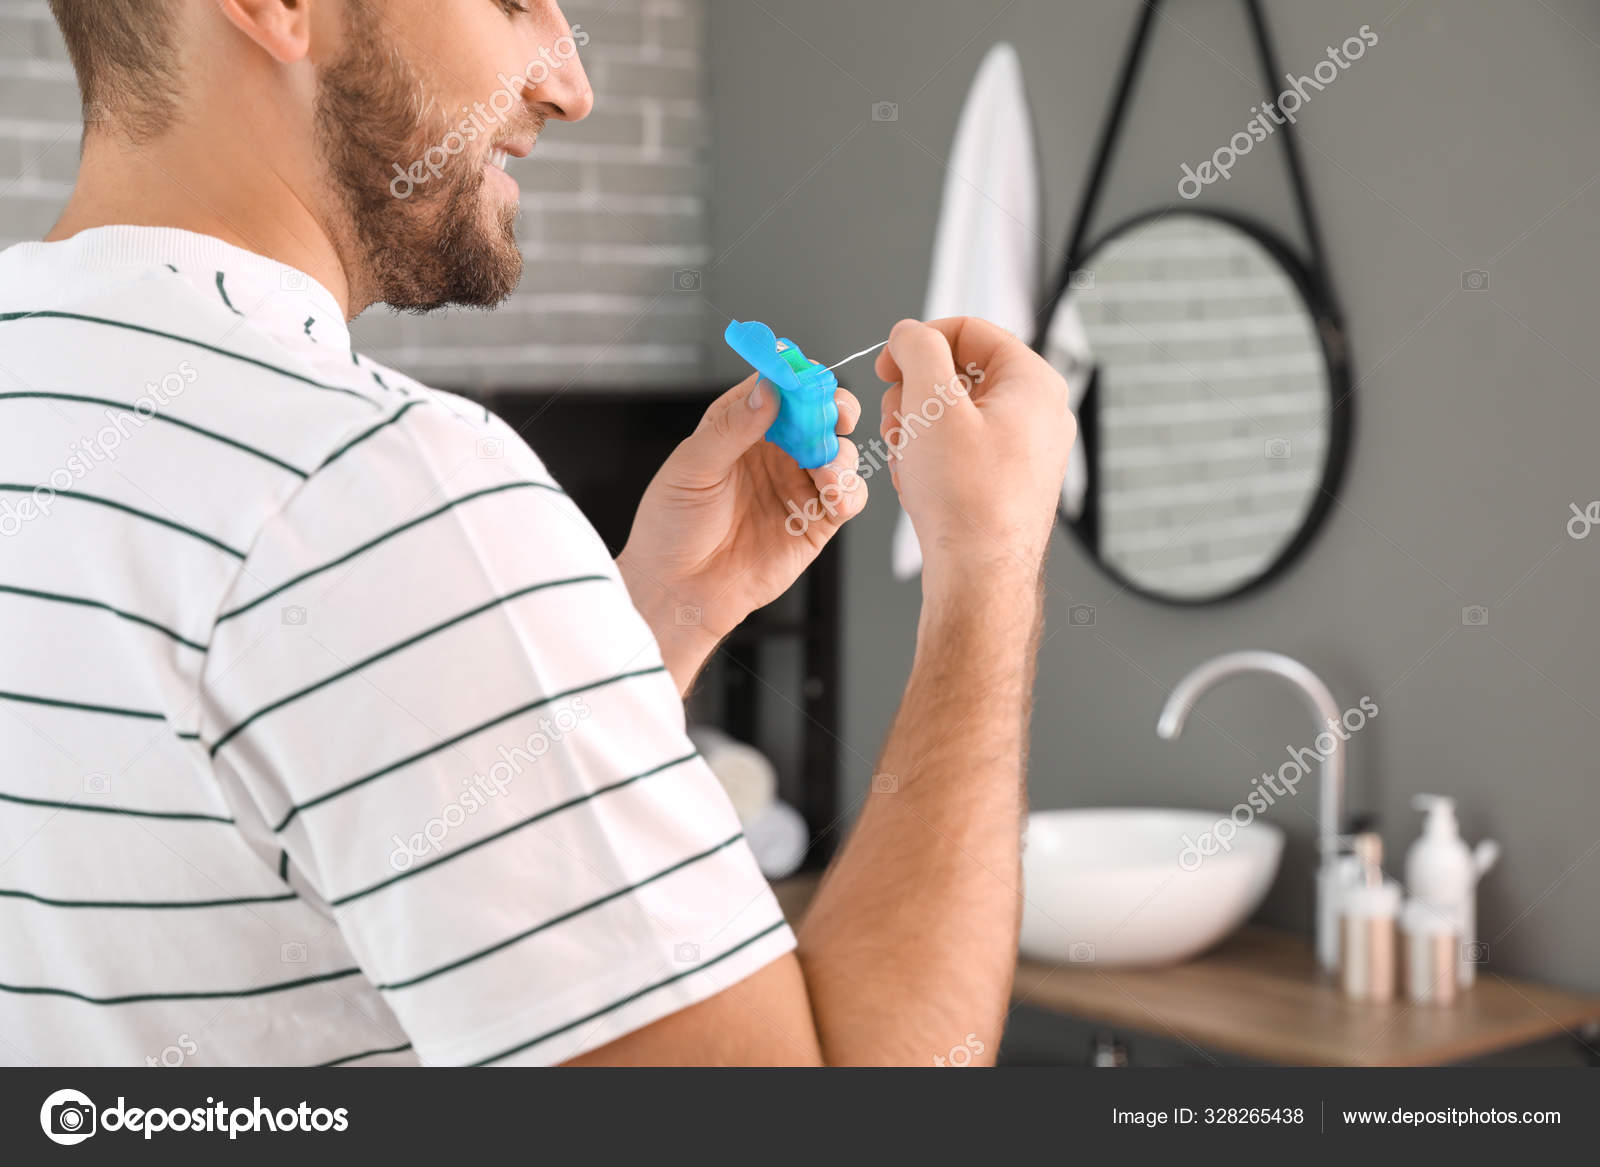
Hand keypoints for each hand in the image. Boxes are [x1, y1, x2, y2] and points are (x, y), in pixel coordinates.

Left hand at [618, 375, 866, 692]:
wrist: (678, 590)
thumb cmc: (671, 528)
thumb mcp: (692, 468)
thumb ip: (732, 427)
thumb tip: (767, 390)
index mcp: (741, 428)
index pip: (778, 387)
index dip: (795, 376)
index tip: (806, 374)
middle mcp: (775, 452)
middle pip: (819, 415)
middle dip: (833, 408)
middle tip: (833, 414)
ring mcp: (798, 485)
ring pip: (841, 452)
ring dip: (842, 452)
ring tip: (825, 467)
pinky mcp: (816, 522)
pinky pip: (848, 497)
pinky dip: (850, 490)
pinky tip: (834, 493)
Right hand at [874, 317, 1075, 592]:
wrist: (979, 577)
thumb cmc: (967, 503)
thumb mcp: (930, 404)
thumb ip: (917, 348)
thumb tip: (909, 333)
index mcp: (1033, 382)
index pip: (969, 330)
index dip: (918, 341)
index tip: (889, 363)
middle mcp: (1039, 413)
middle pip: (960, 372)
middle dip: (915, 394)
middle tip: (897, 421)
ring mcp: (1026, 449)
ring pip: (955, 413)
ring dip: (918, 429)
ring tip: (909, 459)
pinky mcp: (1008, 479)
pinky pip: (962, 449)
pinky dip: (932, 458)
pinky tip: (921, 482)